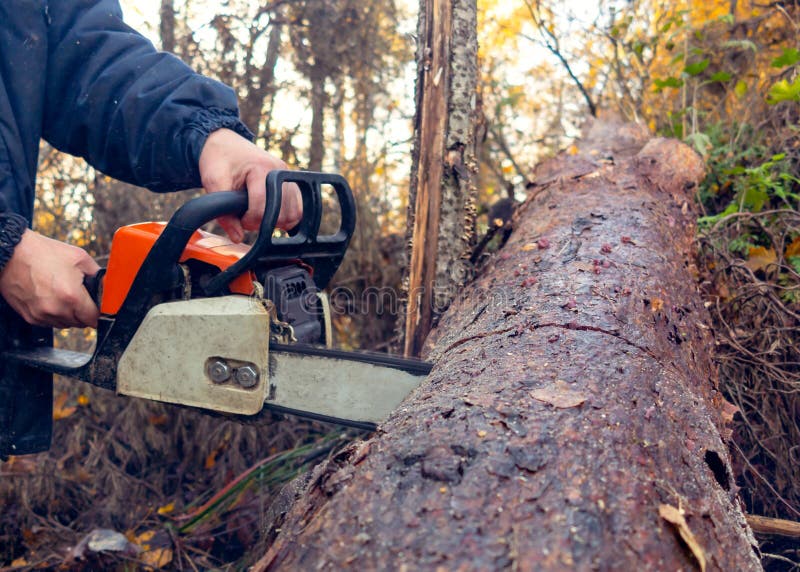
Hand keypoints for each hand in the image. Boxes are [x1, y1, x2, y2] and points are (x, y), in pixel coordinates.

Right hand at [0, 231, 99, 327]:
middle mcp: (56, 310)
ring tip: (63, 294)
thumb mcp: (79, 258)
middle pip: (80, 323)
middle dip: (84, 312)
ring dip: (69, 314)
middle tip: (80, 295)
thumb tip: (109, 287)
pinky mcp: (30, 317)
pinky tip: (51, 297)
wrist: (11, 253)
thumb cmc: (43, 253)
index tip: (98, 307)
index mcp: (72, 297)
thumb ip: (98, 275)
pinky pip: (49, 323)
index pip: (94, 319)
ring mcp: (41, 315)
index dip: (99, 313)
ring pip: (65, 324)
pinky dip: (54, 314)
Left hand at [198, 128, 302, 242]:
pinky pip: (298, 207)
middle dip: (263, 223)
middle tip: (247, 218)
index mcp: (261, 168)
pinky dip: (287, 217)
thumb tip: (238, 237)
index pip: (264, 206)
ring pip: (295, 213)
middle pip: (282, 213)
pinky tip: (271, 216)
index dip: (250, 221)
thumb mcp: (213, 183)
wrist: (225, 143)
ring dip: (277, 222)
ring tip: (258, 216)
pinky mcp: (291, 182)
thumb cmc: (218, 159)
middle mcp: (280, 170)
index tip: (239, 219)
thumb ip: (224, 212)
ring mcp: (289, 175)